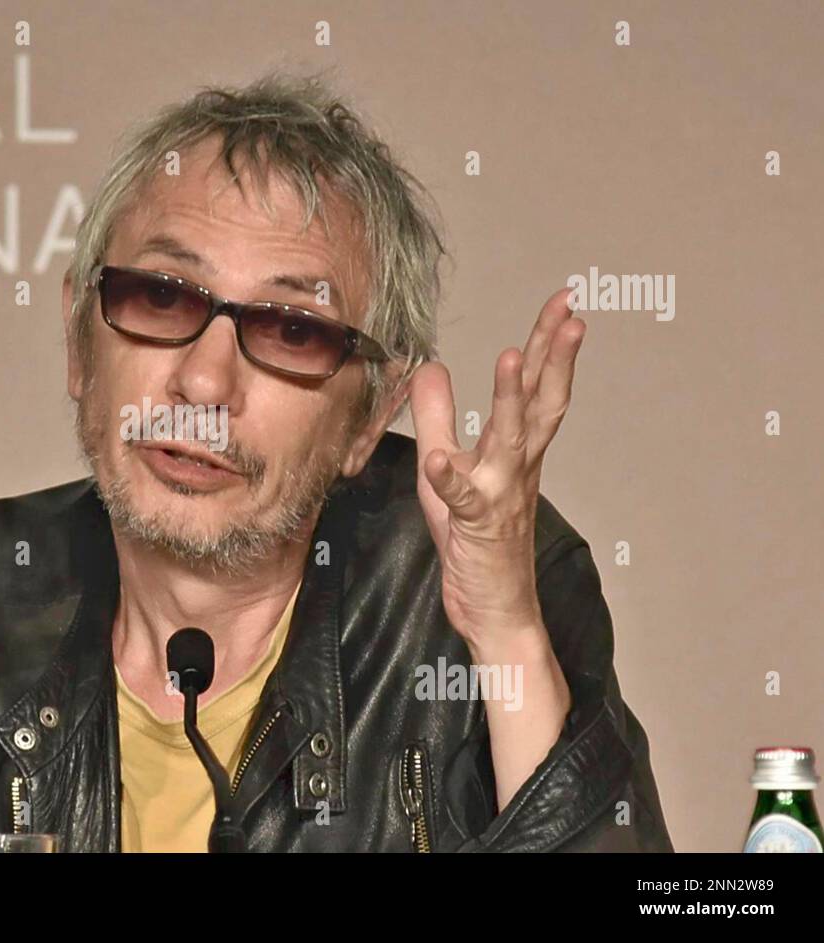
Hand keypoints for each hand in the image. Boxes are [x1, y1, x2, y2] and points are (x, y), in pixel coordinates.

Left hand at [407, 287, 584, 654]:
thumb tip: (430, 365)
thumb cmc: (474, 537)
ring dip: (512, 400)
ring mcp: (499, 496)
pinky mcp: (475, 526)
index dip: (549, 344)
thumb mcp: (447, 467)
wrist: (496, 608)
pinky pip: (461, 500)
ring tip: (512, 357)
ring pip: (510, 442)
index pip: (538, 388)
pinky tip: (438, 463)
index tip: (565, 301)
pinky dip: (450, 480)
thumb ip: (439, 417)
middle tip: (569, 313)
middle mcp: (516, 467)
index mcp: (515, 451)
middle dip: (554, 356)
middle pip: (542, 404)